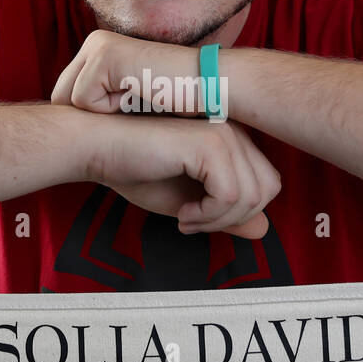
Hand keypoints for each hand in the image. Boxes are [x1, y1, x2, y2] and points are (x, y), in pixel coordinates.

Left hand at [52, 30, 204, 117]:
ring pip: (70, 102)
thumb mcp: (130, 102)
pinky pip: (83, 101)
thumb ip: (103, 104)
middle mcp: (94, 42)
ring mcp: (98, 46)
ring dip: (104, 115)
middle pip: (60, 98)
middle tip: (123, 119)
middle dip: (86, 118)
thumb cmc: (176, 102)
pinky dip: (111, 110)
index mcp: (99, 50)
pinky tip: (139, 97)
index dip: (84, 120)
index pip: (64, 95)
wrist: (209, 88)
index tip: (113, 126)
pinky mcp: (104, 57)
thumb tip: (68, 127)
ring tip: (136, 104)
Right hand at [85, 114, 278, 238]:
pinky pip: (230, 196)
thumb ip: (225, 214)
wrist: (95, 148)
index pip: (266, 184)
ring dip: (217, 220)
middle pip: (267, 189)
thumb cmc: (133, 169)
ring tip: (185, 217)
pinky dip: (207, 215)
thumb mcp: (189, 201)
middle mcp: (234, 131)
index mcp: (232, 140)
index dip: (236, 213)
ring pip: (252, 196)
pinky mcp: (209, 143)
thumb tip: (264, 230)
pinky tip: (182, 212)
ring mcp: (224, 134)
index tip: (197, 217)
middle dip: (232, 219)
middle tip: (192, 221)